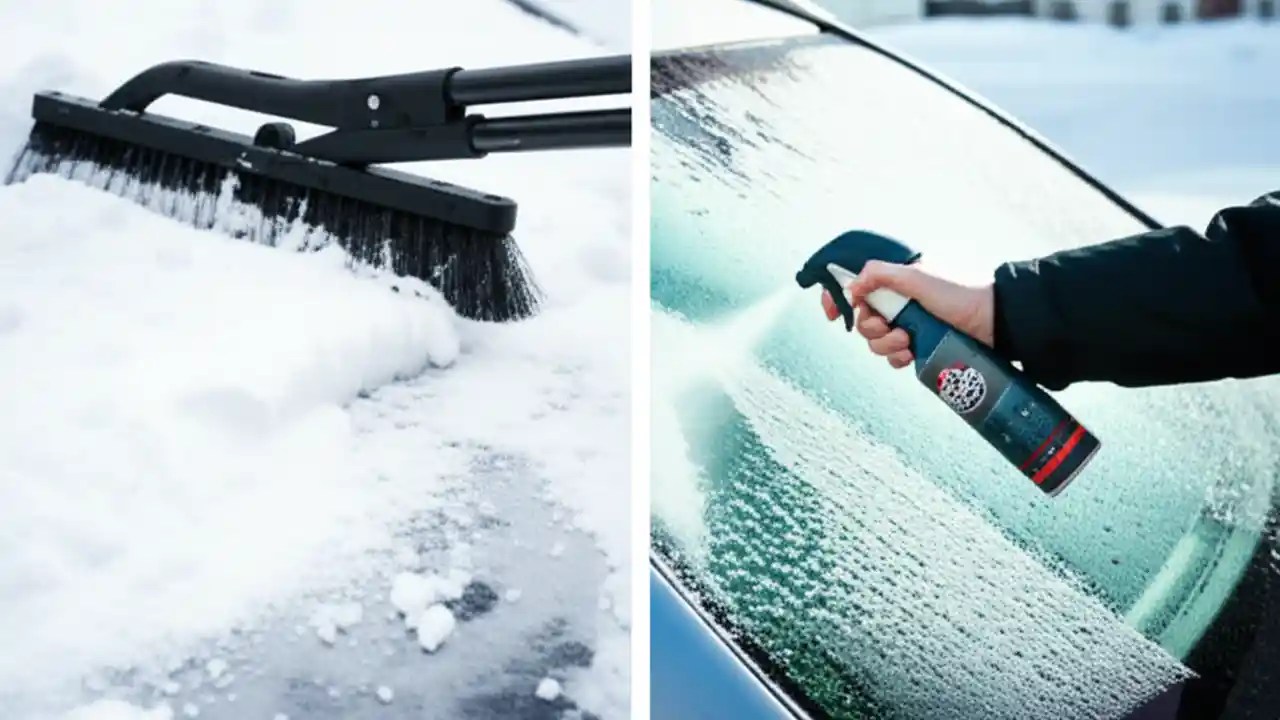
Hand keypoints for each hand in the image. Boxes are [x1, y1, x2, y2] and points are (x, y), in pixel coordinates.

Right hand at [822, 260, 994, 368]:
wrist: (995, 322)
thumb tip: (851, 286)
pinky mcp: (917, 346)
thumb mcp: (918, 277)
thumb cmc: (960, 293)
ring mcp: (907, 324)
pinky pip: (892, 357)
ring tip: (907, 342)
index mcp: (895, 280)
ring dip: (885, 344)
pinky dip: (896, 358)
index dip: (837, 298)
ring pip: (875, 341)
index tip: (831, 313)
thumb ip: (881, 275)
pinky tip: (911, 355)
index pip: (854, 285)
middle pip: (861, 318)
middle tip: (890, 327)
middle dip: (870, 327)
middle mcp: (898, 301)